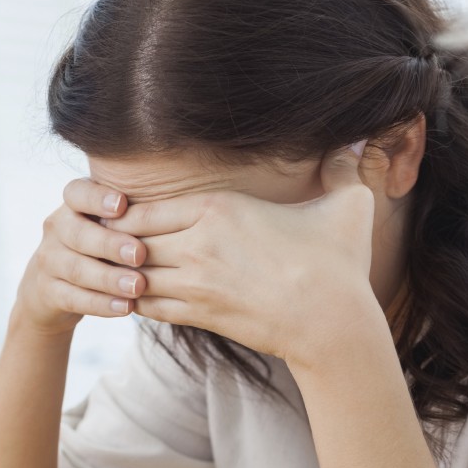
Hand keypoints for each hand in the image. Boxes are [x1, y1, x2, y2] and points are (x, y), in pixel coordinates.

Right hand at [12, 180, 146, 341]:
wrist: (56, 289)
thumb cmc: (100, 251)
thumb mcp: (112, 228)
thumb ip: (134, 219)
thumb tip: (182, 210)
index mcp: (73, 206)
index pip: (77, 193)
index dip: (97, 198)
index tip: (122, 204)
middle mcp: (57, 228)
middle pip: (77, 233)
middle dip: (110, 244)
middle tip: (140, 254)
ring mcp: (49, 260)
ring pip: (76, 268)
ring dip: (109, 278)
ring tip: (138, 286)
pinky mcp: (48, 291)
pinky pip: (73, 298)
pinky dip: (100, 304)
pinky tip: (125, 308)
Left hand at [108, 146, 387, 372]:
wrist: (335, 325)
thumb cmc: (340, 266)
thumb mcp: (348, 206)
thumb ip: (343, 169)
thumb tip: (359, 142)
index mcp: (220, 207)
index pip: (146, 206)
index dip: (127, 213)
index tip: (121, 217)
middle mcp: (199, 243)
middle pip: (131, 240)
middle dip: (118, 244)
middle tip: (108, 247)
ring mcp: (197, 284)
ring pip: (134, 275)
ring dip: (124, 275)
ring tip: (116, 273)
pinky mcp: (202, 316)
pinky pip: (149, 308)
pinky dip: (137, 303)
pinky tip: (135, 299)